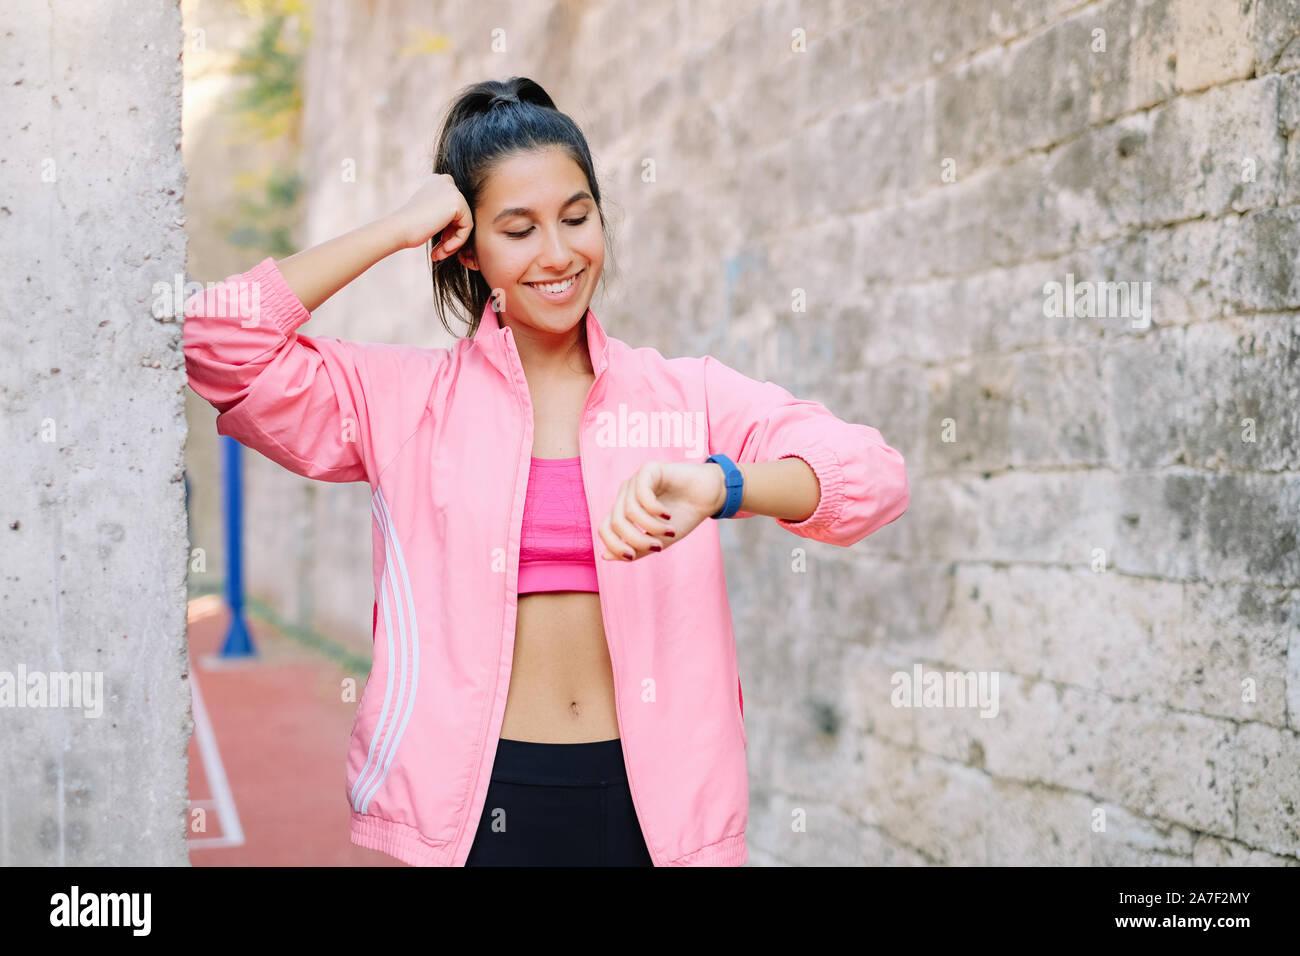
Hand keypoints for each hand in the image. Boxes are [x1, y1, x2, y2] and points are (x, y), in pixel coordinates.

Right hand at [387, 174, 473, 258]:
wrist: (399, 229)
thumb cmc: (408, 227)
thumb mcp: (427, 214)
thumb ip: (442, 212)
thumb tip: (457, 221)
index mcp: (436, 181)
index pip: (453, 210)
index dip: (446, 230)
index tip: (437, 243)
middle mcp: (445, 181)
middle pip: (459, 216)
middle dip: (450, 237)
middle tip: (439, 253)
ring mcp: (452, 190)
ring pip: (464, 223)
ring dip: (453, 242)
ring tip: (440, 254)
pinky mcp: (458, 202)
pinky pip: (467, 228)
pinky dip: (458, 242)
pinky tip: (444, 249)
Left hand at [596, 461, 727, 561]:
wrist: (708, 496)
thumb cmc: (684, 516)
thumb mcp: (659, 540)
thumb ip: (635, 549)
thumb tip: (605, 556)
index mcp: (624, 510)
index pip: (605, 528)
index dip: (613, 545)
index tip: (632, 556)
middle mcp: (626, 494)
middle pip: (616, 522)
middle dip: (636, 540)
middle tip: (658, 547)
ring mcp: (636, 481)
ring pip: (629, 510)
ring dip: (651, 527)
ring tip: (671, 531)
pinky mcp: (649, 469)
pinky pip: (641, 493)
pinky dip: (654, 510)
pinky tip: (668, 515)